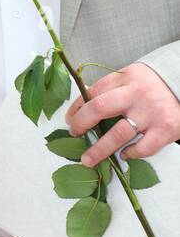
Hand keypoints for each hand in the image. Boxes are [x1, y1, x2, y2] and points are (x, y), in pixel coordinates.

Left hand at [65, 62, 179, 166]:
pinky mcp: (165, 129)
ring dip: (99, 149)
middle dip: (82, 123)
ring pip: (118, 133)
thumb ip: (111, 89)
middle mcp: (136, 94)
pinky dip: (131, 154)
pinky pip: (143, 147)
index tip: (70, 120)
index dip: (77, 107)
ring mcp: (151, 113)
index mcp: (125, 78)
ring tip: (87, 160)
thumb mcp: (131, 77)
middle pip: (100, 108)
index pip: (93, 92)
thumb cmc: (153, 86)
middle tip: (74, 134)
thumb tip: (83, 107)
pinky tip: (124, 155)